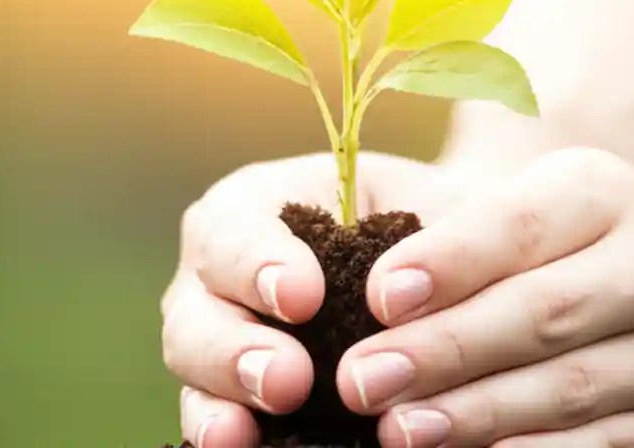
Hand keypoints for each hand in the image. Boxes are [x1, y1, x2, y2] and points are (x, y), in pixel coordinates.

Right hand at [161, 152, 468, 447]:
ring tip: (242, 433)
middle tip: (287, 379)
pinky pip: (217, 422)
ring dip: (219, 405)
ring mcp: (216, 343)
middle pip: (196, 315)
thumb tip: (409, 296)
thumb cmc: (430, 229)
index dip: (259, 264)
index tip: (303, 297)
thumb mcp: (439, 210)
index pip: (233, 231)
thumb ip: (436, 242)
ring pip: (194, 375)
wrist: (433, 275)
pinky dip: (226, 434)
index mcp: (252, 209)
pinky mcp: (233, 398)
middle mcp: (217, 279)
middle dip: (235, 350)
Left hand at [340, 147, 633, 446]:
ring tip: (399, 430)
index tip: (379, 295)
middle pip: (543, 314)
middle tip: (360, 379)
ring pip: (570, 391)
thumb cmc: (605, 238)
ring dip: (476, 416)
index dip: (448, 261)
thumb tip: (373, 292)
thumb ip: (471, 232)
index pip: (521, 224)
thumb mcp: (553, 203)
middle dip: (444, 351)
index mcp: (609, 195)